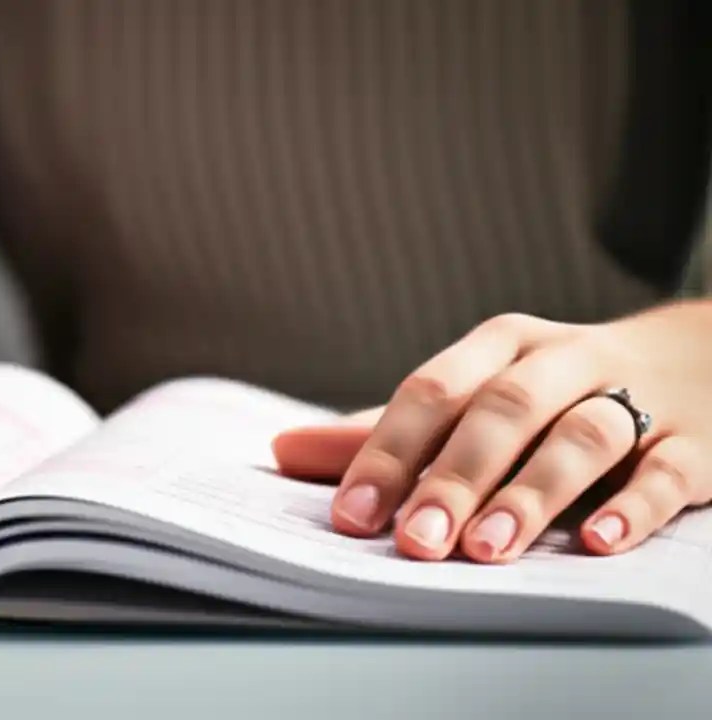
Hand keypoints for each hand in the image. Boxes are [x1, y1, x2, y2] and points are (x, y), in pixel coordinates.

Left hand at [272, 306, 711, 561]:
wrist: (702, 361)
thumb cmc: (557, 389)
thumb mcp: (474, 394)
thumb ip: (386, 430)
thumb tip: (281, 450)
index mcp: (499, 347)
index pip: (431, 391)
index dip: (386, 453)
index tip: (351, 516)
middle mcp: (562, 360)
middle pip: (501, 410)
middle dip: (452, 478)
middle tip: (416, 543)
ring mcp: (634, 396)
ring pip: (580, 435)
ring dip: (530, 493)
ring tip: (487, 550)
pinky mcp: (696, 441)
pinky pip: (666, 469)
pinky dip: (632, 505)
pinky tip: (596, 542)